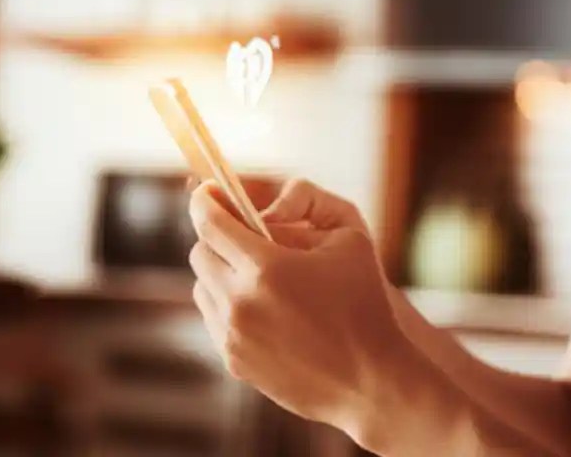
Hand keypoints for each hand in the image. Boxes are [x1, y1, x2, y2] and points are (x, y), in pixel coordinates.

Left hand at [187, 178, 406, 437]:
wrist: (371, 380)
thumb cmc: (365, 303)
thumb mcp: (349, 239)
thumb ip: (305, 208)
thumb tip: (262, 210)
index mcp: (266, 267)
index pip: (209, 222)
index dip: (204, 200)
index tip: (209, 191)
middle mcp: (240, 302)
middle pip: (199, 253)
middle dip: (217, 237)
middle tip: (244, 235)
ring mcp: (233, 336)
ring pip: (201, 287)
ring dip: (221, 273)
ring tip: (257, 275)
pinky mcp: (233, 362)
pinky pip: (214, 320)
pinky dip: (228, 306)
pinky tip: (262, 307)